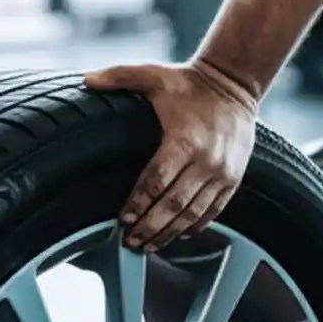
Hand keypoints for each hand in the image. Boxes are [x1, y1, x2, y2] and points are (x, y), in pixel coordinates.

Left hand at [84, 59, 257, 251]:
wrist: (235, 85)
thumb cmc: (190, 84)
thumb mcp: (154, 75)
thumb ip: (120, 77)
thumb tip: (86, 79)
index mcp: (184, 139)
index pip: (156, 181)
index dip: (138, 203)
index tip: (123, 219)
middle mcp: (205, 160)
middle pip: (173, 204)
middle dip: (150, 227)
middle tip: (131, 241)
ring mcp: (222, 172)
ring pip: (193, 213)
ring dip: (170, 233)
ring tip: (149, 245)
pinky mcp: (233, 178)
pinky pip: (214, 210)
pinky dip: (195, 226)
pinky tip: (178, 236)